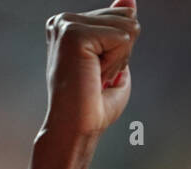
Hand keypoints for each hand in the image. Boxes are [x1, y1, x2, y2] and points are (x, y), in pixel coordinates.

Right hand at [42, 0, 139, 138]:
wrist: (76, 129)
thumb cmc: (95, 106)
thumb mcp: (116, 60)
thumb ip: (121, 27)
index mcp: (70, 25)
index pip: (122, 18)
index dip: (122, 51)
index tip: (98, 73)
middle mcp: (63, 20)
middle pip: (126, 18)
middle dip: (123, 53)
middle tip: (98, 78)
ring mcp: (66, 24)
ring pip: (127, 27)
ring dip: (120, 60)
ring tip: (95, 78)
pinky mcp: (73, 33)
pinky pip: (121, 38)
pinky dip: (116, 63)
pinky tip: (95, 76)